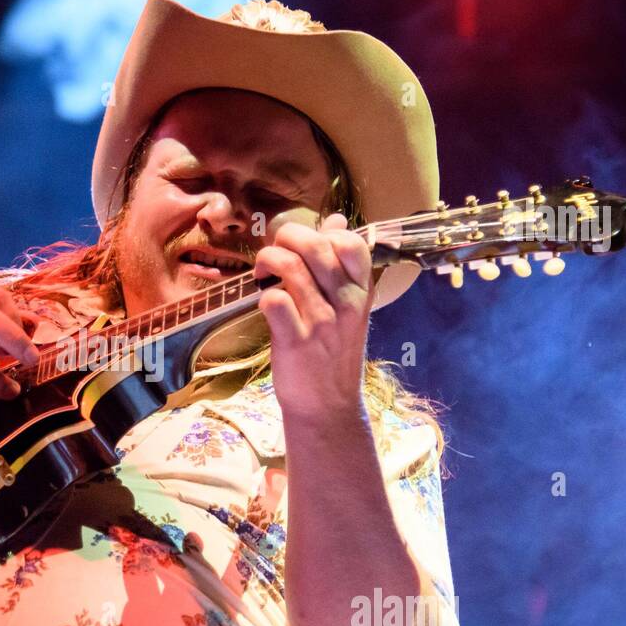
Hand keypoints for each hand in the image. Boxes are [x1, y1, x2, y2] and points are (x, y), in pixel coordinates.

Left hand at [254, 212, 376, 423]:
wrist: (327, 405)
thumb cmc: (333, 352)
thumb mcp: (349, 306)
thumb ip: (342, 264)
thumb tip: (335, 220)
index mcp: (361, 291)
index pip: (351, 242)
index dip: (322, 233)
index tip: (306, 247)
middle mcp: (345, 303)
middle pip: (315, 246)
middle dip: (286, 238)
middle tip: (275, 253)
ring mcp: (321, 322)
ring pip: (291, 268)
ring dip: (268, 261)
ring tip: (264, 273)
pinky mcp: (295, 341)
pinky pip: (274, 300)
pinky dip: (263, 295)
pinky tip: (264, 302)